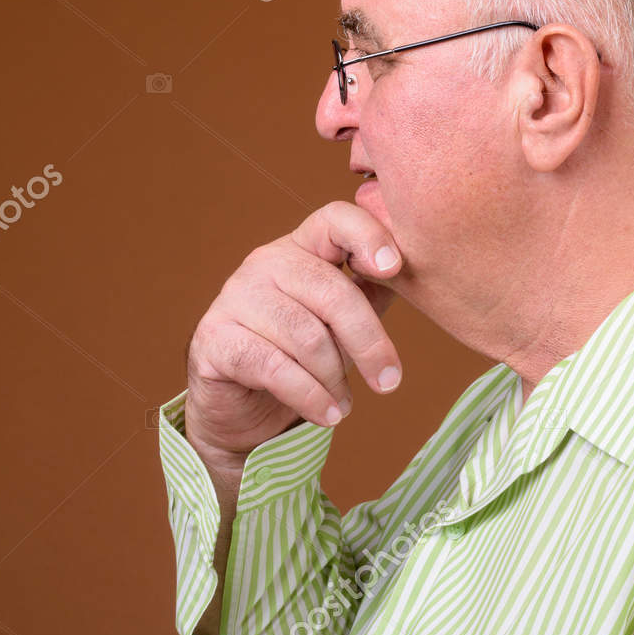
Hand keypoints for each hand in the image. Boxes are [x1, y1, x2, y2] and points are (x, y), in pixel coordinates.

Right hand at [183, 202, 403, 465]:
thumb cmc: (300, 357)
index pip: (335, 219)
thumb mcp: (342, 325)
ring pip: (307, 337)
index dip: (368, 235)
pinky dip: (311, 397)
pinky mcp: (215, 339)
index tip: (394, 268)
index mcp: (302, 248)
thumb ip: (371, 296)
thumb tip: (418, 277)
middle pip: (332, 292)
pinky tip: (328, 415)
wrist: (240, 409)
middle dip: (369, 342)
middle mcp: (265, 263)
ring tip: (343, 403)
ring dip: (335, 379)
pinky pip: (276, 368)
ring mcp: (234, 297)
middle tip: (389, 382)